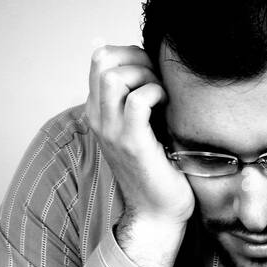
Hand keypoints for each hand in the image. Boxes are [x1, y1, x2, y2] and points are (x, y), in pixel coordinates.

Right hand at [85, 44, 195, 227]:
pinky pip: (137, 101)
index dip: (130, 54)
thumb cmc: (159, 168)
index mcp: (98, 112)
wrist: (157, 212)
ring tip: (161, 94)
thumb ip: (139, 96)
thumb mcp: (143, 126)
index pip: (100, 59)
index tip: (152, 73)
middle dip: (136, 58)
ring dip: (144, 75)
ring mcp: (112, 132)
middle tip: (157, 80)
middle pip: (102, 60)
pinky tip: (167, 106)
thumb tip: (149, 62)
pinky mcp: (132, 144)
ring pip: (114, 76)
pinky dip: (155, 93)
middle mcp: (99, 119)